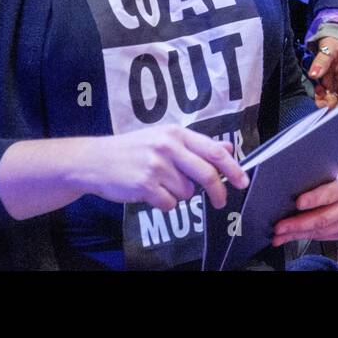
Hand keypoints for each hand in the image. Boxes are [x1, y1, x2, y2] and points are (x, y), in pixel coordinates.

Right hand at [80, 125, 247, 211]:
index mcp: (176, 133)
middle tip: (220, 201)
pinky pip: (169, 203)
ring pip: (186, 192)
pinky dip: (164, 203)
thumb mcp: (164, 139)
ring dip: (178, 194)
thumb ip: (195, 145)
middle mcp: (168, 146)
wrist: (94, 160)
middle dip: (218, 191)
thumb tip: (227, 149)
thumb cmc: (132, 150)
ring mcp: (156, 166)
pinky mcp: (145, 185)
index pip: (214, 150)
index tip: (242, 181)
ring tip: (160, 184)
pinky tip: (150, 192)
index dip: (232, 167)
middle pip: (206, 173)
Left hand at [271, 153, 337, 245]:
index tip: (297, 203)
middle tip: (279, 226)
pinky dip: (302, 237)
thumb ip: (312, 175)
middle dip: (298, 224)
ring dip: (296, 234)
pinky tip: (287, 237)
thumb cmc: (332, 174)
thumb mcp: (326, 168)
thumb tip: (285, 184)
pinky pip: (321, 237)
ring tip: (278, 235)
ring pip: (320, 231)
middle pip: (323, 219)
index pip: (330, 193)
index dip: (314, 199)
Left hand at [307, 35, 337, 107]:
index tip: (329, 107)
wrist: (334, 40)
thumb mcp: (329, 48)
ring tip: (317, 91)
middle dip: (328, 103)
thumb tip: (314, 74)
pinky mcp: (329, 84)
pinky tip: (317, 89)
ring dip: (323, 100)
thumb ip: (322, 61)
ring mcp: (336, 84)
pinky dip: (319, 95)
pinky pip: (325, 94)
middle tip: (319, 100)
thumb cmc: (335, 44)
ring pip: (331, 99)